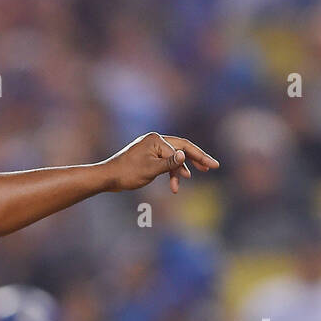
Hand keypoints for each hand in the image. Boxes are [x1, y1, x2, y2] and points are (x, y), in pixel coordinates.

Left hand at [102, 132, 218, 194]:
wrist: (107, 177)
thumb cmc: (127, 174)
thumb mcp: (151, 170)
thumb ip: (170, 163)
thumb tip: (185, 154)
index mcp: (157, 140)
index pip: (184, 147)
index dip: (200, 157)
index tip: (213, 166)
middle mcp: (155, 140)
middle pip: (182, 148)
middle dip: (196, 158)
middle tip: (211, 167)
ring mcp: (151, 147)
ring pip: (173, 156)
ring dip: (181, 169)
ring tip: (189, 178)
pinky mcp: (147, 156)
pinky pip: (164, 161)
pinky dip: (170, 171)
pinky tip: (176, 181)